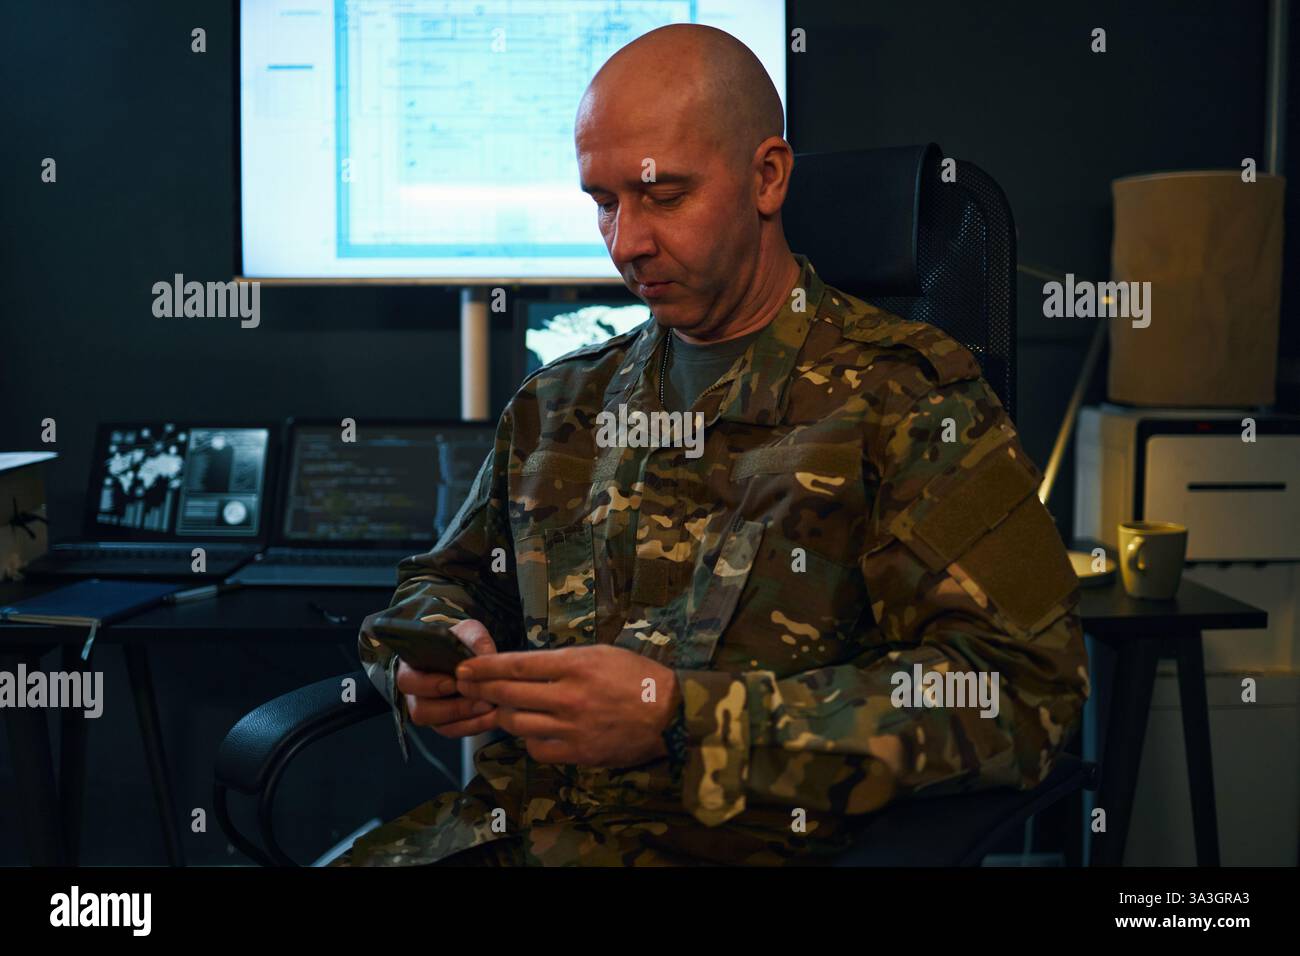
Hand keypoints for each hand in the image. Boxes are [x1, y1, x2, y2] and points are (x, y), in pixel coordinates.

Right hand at [395, 618, 498, 737]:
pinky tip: (492, 717)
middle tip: (480, 700)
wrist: (466, 653)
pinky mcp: (446, 722)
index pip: (407, 681)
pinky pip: (455, 731)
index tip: (453, 683)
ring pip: (439, 725)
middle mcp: (415, 693)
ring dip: (466, 720)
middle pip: (421, 711)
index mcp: (411, 667)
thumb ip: (475, 640)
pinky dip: (473, 726)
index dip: (428, 685)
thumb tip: (486, 657)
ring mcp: (430, 711)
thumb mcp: (467, 631)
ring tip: (490, 708)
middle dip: (453, 708)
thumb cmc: (460, 641)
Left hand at [455, 644, 679, 767]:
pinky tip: (534, 730)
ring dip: (502, 715)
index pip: (516, 665)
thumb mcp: (600, 654)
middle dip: (481, 690)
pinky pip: (536, 748)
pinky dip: (529, 739)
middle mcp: (568, 696)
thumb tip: (525, 668)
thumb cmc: (637, 677)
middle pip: (508, 694)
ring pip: (516, 723)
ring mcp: (570, 727)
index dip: (484, 668)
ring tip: (499, 708)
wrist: (669, 714)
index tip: (465, 668)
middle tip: (466, 687)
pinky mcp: (576, 753)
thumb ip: (562, 661)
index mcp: (574, 665)